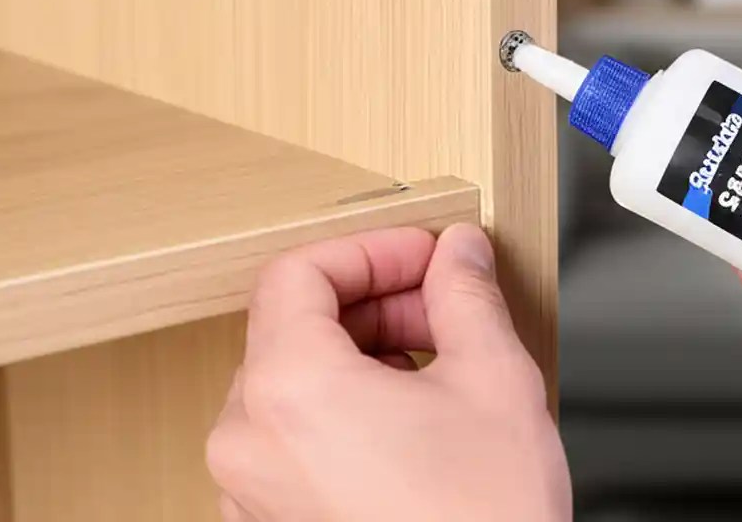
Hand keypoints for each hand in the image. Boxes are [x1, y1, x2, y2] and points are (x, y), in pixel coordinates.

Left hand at [206, 224, 570, 520]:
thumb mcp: (493, 380)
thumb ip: (466, 294)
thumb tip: (458, 255)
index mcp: (289, 390)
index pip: (299, 272)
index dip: (371, 250)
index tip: (421, 256)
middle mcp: (248, 441)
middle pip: (294, 326)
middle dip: (376, 305)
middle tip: (443, 310)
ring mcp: (250, 491)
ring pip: (295, 383)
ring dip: (363, 357)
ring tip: (437, 373)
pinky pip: (292, 437)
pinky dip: (345, 410)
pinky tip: (411, 424)